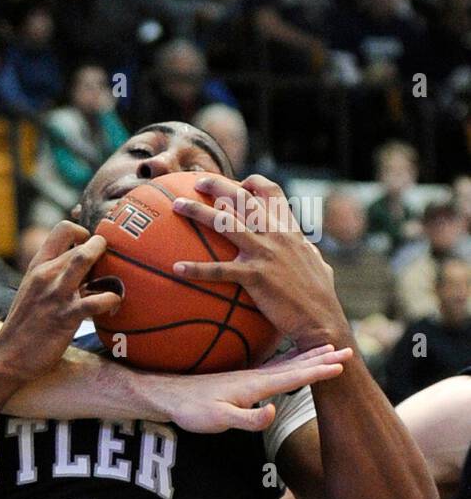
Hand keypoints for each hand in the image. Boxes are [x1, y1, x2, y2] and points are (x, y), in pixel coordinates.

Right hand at [0, 220, 121, 382]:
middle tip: (116, 264)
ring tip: (118, 273)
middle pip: (80, 243)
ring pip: (83, 259)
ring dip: (104, 258)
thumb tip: (83, 271)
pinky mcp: (65, 317)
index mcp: (37, 266)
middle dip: (104, 249)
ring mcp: (55, 295)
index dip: (85, 232)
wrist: (7, 359)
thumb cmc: (25, 328)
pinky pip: (95, 301)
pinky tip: (114, 304)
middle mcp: (45, 275)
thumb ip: (53, 277)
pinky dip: (111, 299)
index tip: (93, 247)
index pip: (63, 229)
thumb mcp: (33, 293)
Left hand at [158, 344, 351, 432]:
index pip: (293, 376)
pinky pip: (276, 366)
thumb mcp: (218, 420)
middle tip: (350, 349)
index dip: (318, 371)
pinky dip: (291, 360)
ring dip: (310, 356)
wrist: (168, 396)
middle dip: (322, 358)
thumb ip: (246, 419)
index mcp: (254, 385)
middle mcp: (255, 376)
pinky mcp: (243, 380)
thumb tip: (272, 411)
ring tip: (331, 349)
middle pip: (296, 365)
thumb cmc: (191, 410)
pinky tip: (294, 358)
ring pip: (288, 363)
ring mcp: (249, 376)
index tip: (342, 365)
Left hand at [171, 175, 349, 350]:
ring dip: (198, 212)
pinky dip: (196, 269)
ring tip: (176, 206)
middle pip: (243, 199)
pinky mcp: (254, 276)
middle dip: (218, 185)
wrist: (321, 318)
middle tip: (197, 180)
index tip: (237, 182)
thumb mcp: (316, 262)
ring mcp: (264, 253)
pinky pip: (218, 270)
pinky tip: (177, 268)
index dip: (254, 183)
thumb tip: (305, 246)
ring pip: (225, 223)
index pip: (273, 193)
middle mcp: (276, 234)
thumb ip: (305, 249)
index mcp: (289, 229)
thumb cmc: (318, 295)